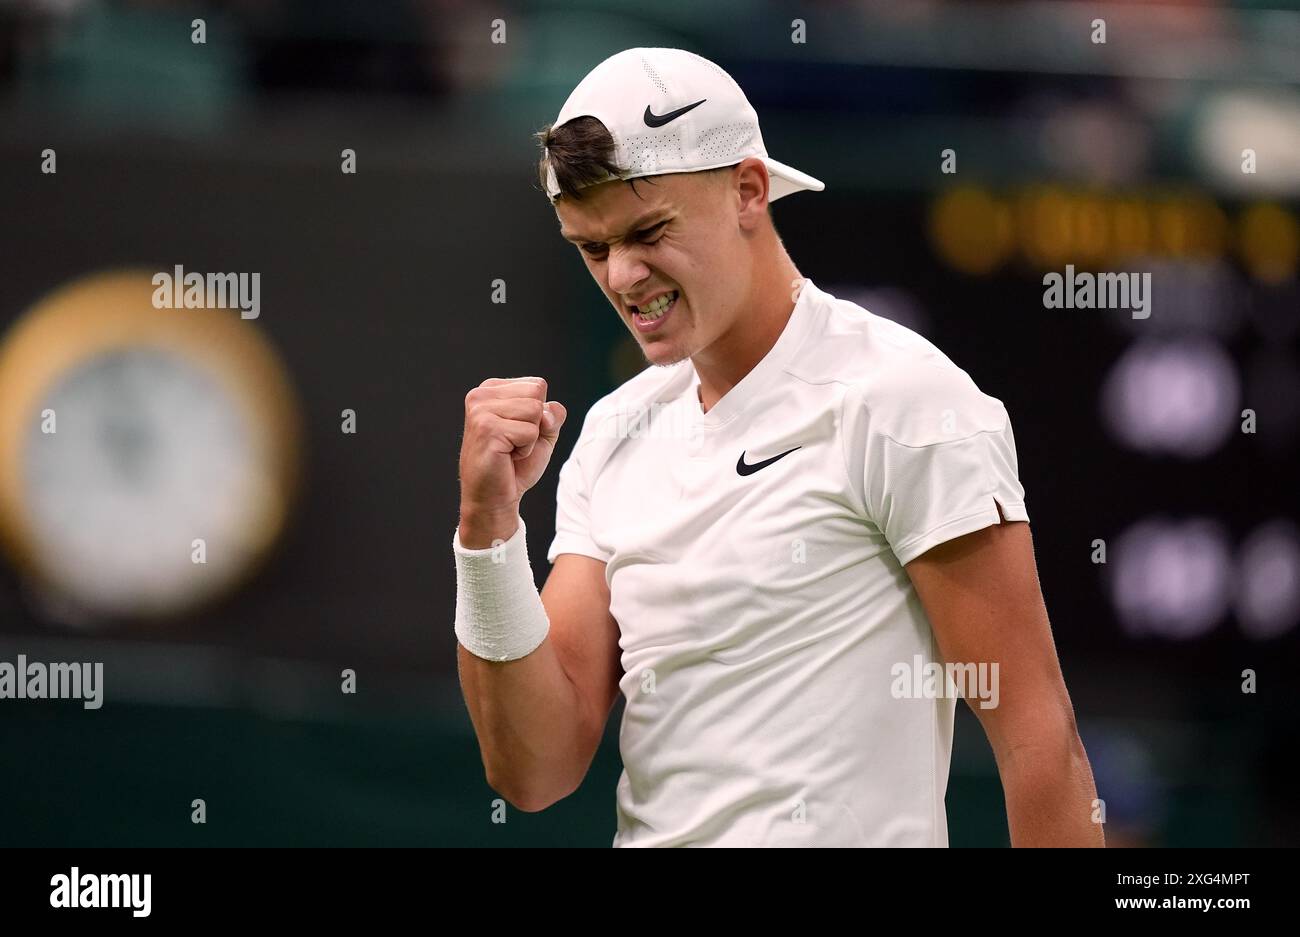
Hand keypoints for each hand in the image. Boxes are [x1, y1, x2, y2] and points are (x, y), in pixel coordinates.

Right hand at [459, 377, 568, 529]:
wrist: (495, 498)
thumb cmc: (515, 466)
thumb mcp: (543, 433)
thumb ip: (553, 414)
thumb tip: (549, 410)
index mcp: (491, 390)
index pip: (538, 385)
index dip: (539, 414)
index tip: (518, 432)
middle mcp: (481, 395)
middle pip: (537, 393)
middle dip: (535, 424)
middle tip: (514, 443)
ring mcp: (481, 411)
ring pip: (535, 411)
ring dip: (530, 437)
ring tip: (510, 449)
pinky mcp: (486, 429)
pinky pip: (530, 432)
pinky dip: (526, 449)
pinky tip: (507, 457)